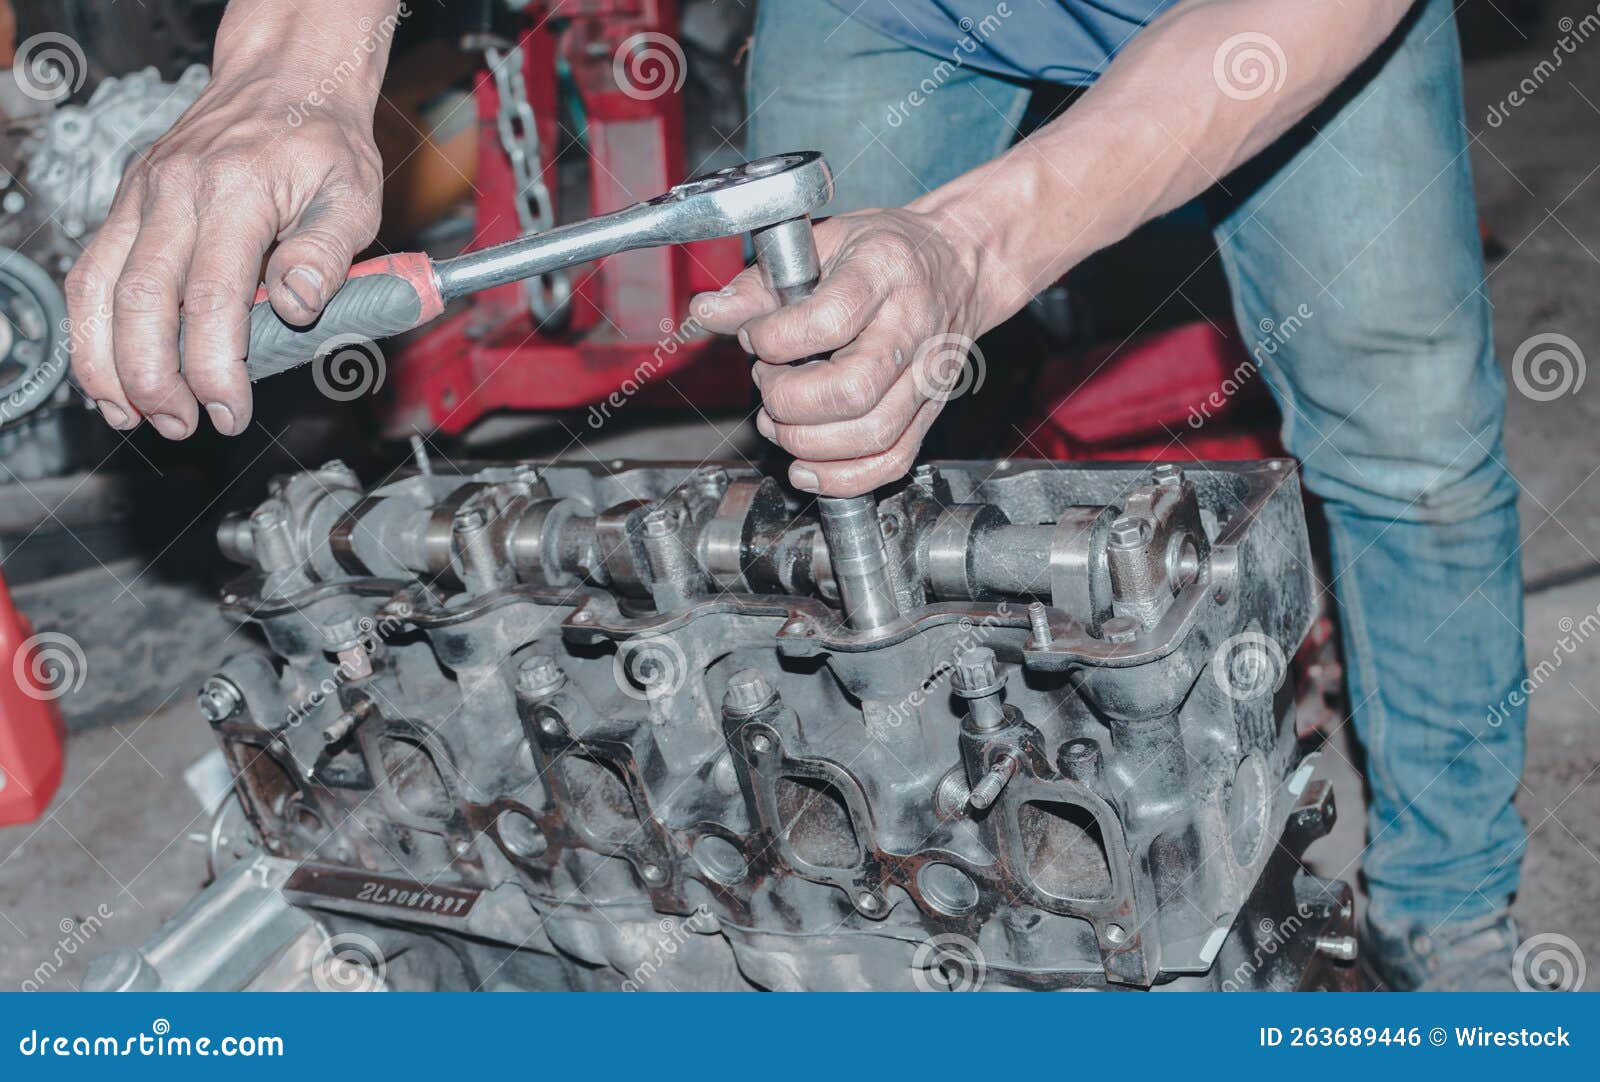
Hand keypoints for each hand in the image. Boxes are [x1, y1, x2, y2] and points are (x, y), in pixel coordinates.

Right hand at [66, 65, 383, 437]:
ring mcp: (141, 196)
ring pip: (98, 289)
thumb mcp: (351, 194)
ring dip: (107, 363)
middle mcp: (174, 192)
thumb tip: (295, 305)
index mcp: (235, 191)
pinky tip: (107, 372)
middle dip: (154, 378)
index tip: (231, 409)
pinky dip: (90, 329)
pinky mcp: (127, 204)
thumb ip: (327, 253)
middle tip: (181, 424)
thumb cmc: (323, 141)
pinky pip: (91, 272)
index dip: (215, 368)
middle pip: (141, 301)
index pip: (212, 298)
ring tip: (134, 414)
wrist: (286, 79)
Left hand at [692, 208, 990, 496]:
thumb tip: (709, 313)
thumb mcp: (822, 243)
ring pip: (871, 435)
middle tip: (769, 382)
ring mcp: (928, 377)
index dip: (776, 341)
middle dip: (788, 400)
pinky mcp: (931, 412)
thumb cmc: (886, 253)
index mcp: (884, 273)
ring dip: (808, 442)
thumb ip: (761, 283)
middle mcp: (913, 328)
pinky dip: (844, 477)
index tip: (757, 338)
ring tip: (781, 420)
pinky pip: (892, 461)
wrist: (960, 264)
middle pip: (852, 391)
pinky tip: (807, 465)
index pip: (828, 321)